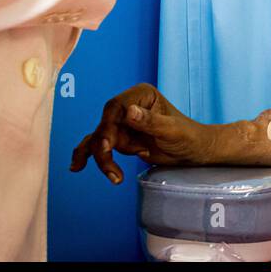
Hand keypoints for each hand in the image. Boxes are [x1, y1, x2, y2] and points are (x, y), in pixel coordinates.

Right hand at [69, 83, 208, 183]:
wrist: (194, 152)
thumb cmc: (188, 136)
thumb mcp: (172, 131)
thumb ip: (150, 121)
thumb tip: (128, 111)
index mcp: (141, 95)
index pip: (115, 107)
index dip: (108, 126)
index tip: (109, 145)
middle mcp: (129, 105)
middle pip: (105, 125)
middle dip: (105, 148)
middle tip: (113, 170)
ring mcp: (123, 122)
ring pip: (100, 138)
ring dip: (102, 157)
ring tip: (114, 176)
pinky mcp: (121, 138)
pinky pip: (100, 146)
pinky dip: (89, 155)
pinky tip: (76, 166)